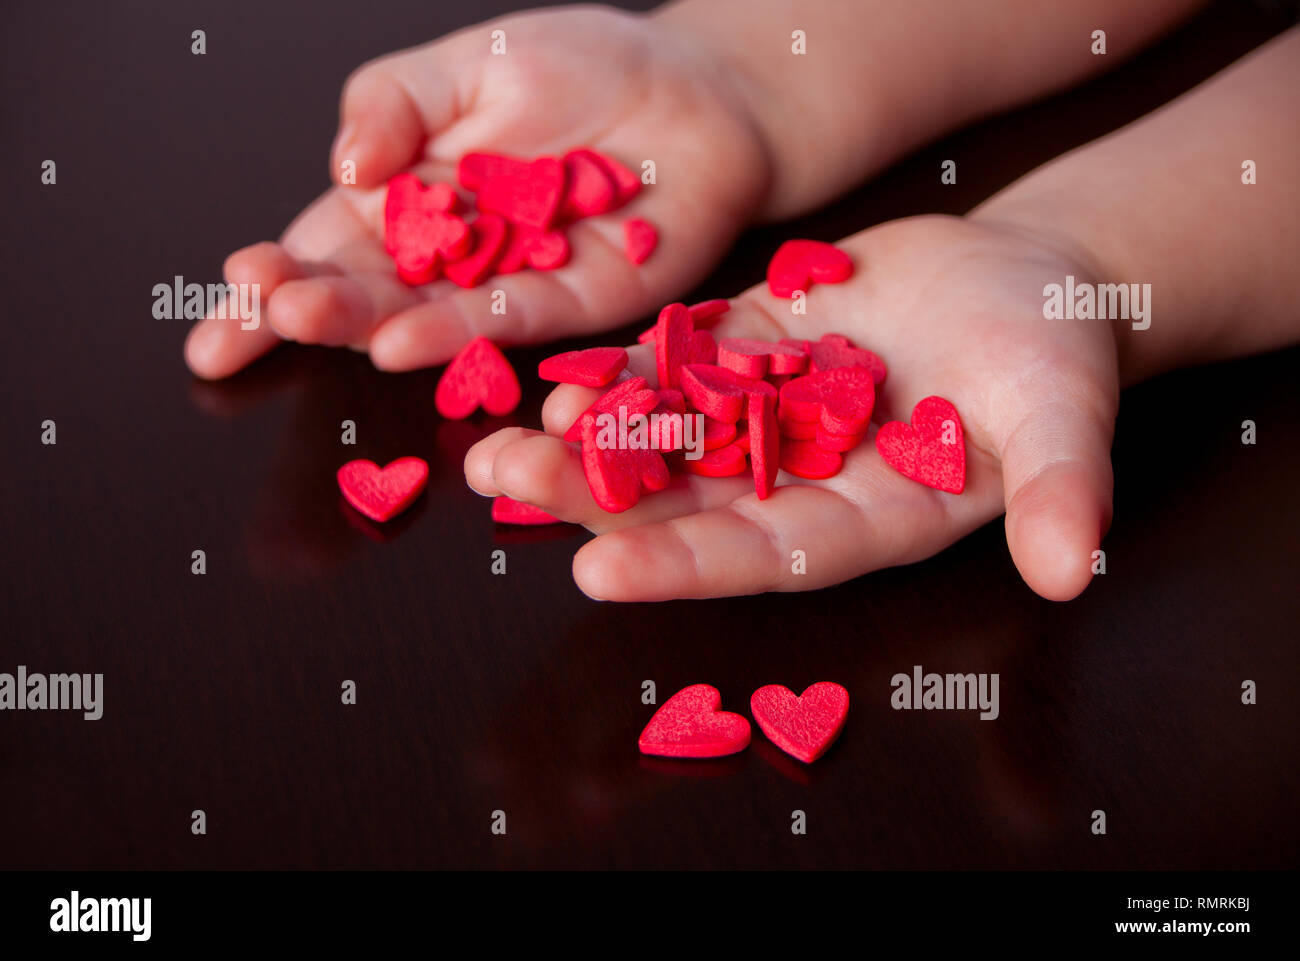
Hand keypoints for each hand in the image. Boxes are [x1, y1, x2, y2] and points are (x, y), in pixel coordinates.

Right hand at [184, 6, 769, 378]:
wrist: (693, 91)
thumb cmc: (580, 70)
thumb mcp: (465, 64)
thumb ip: (392, 104)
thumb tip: (342, 164)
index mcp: (409, 201)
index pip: (322, 250)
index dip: (266, 291)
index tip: (211, 331)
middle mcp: (451, 258)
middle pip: (366, 292)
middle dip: (306, 305)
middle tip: (258, 313)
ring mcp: (510, 286)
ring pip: (427, 318)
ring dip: (365, 324)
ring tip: (305, 321)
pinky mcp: (576, 303)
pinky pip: (511, 322)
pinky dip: (458, 332)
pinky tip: (404, 337)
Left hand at [465, 215, 1119, 601]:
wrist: (1024, 284)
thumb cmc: (1054, 359)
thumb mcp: (1065, 420)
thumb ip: (1059, 492)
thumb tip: (1073, 569)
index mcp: (865, 519)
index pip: (767, 554)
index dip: (689, 565)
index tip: (602, 574)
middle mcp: (800, 481)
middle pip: (688, 505)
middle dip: (596, 502)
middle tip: (509, 486)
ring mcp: (768, 419)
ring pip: (663, 444)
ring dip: (580, 448)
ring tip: (497, 448)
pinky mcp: (751, 354)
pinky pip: (675, 369)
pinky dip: (620, 375)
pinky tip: (555, 378)